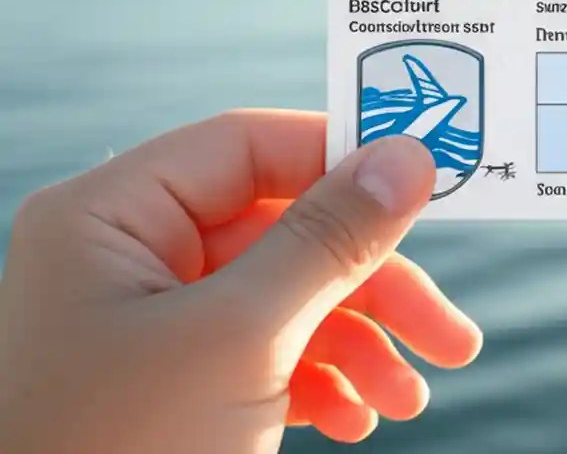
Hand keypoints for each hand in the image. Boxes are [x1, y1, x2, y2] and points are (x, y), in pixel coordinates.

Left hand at [0, 110, 481, 452]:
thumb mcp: (240, 338)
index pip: (248, 148)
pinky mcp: (177, 382)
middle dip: (375, 287)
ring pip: (291, 298)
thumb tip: (407, 158)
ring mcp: (154, 325)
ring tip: (410, 398)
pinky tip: (359, 419)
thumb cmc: (118, 452)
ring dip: (364, 346)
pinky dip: (327, 382)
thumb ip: (328, 240)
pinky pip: (271, 353)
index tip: (429, 184)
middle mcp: (131, 258)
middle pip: (287, 232)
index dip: (342, 159)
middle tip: (451, 336)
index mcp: (111, 218)